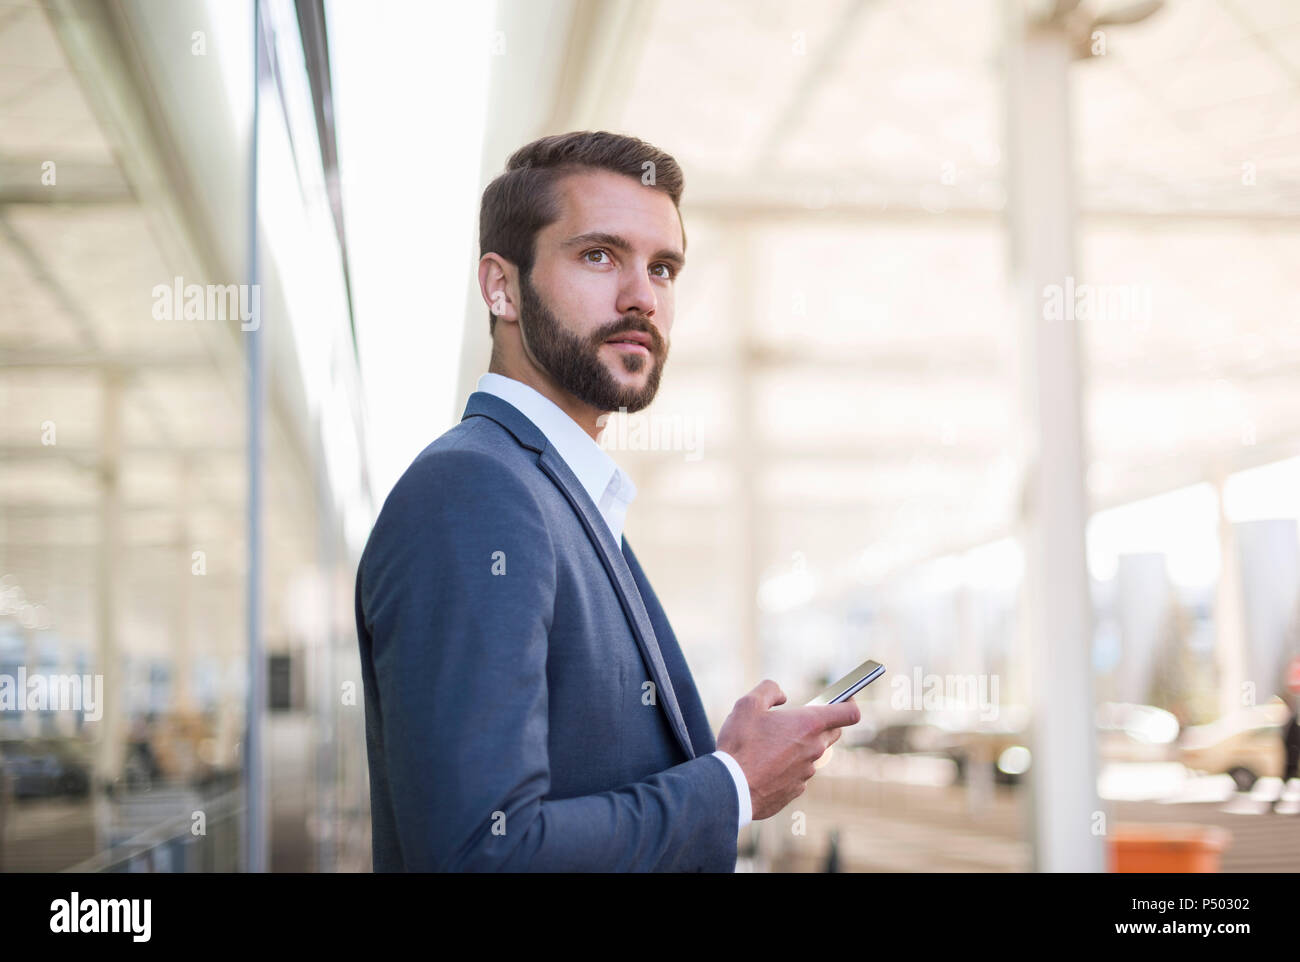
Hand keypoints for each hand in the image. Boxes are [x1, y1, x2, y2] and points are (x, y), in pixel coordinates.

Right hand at [715, 679, 860, 820]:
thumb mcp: (748, 704)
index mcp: (809, 724)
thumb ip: (769, 691)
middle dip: (822, 723)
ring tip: (770, 744)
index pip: (849, 713)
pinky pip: (799, 773)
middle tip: (797, 719)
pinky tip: (765, 765)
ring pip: (812, 754)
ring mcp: (807, 772)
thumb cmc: (740, 744)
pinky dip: (788, 767)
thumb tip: (781, 696)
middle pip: (833, 732)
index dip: (849, 703)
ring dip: (800, 746)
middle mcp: (814, 749)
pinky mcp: (796, 790)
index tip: (844, 698)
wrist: (730, 787)